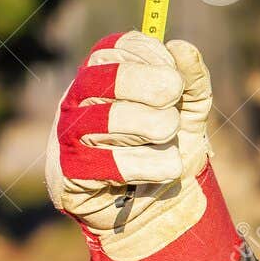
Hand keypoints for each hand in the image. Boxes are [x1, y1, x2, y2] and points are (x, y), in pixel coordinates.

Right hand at [46, 31, 242, 260]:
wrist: (163, 212)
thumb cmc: (170, 152)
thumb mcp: (191, 115)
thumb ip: (192, 83)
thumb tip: (182, 49)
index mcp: (104, 79)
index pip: (115, 49)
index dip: (148, 56)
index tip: (177, 77)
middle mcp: (77, 101)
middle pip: (102, 75)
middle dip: (146, 84)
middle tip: (173, 101)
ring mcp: (66, 138)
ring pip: (101, 118)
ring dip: (149, 126)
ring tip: (169, 137)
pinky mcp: (66, 176)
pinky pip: (102, 164)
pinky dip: (144, 165)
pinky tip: (164, 168)